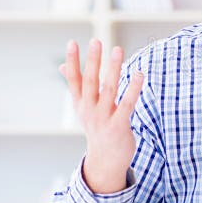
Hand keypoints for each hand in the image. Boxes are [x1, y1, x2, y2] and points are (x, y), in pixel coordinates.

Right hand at [59, 39, 143, 193]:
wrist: (106, 161)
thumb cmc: (97, 127)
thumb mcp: (83, 108)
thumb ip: (77, 86)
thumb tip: (62, 66)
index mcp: (80, 104)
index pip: (74, 79)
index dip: (73, 61)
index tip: (72, 42)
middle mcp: (89, 110)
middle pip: (90, 82)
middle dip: (93, 61)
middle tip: (96, 41)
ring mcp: (103, 118)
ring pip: (108, 90)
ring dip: (113, 69)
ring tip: (118, 49)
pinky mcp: (118, 126)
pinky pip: (126, 104)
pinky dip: (133, 88)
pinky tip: (139, 74)